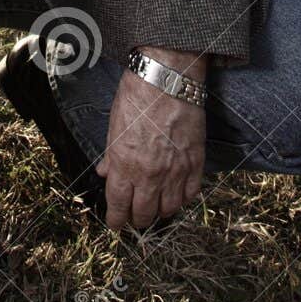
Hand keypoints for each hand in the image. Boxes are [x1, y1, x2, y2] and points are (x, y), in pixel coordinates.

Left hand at [95, 47, 206, 230]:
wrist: (166, 78)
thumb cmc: (136, 97)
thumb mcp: (114, 126)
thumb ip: (110, 155)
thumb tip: (105, 172)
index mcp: (124, 165)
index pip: (118, 206)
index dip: (116, 220)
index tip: (116, 223)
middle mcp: (150, 174)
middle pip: (144, 214)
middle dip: (137, 219)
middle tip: (135, 215)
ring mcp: (175, 171)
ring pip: (169, 209)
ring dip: (160, 211)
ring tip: (156, 206)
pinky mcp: (195, 162)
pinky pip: (191, 194)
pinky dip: (183, 198)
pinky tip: (177, 194)